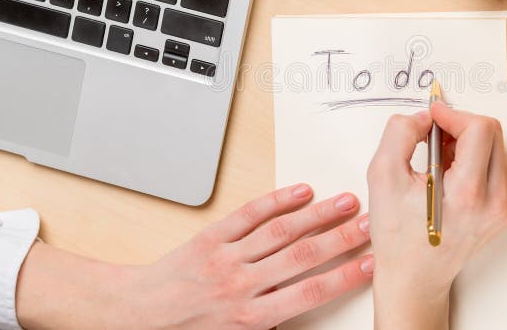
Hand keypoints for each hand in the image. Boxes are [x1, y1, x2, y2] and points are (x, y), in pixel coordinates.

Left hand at [17, 185, 372, 328]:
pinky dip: (276, 200)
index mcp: (250, 318)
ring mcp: (228, 257)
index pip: (310, 293)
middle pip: (303, 256)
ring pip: (281, 231)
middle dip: (342, 237)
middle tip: (371, 222)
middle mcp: (243, 285)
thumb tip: (307, 315)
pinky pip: (249, 214)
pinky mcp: (212, 237)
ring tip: (347, 201)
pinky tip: (301, 191)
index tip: (371, 263)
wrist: (134, 317)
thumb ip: (272, 326)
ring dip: (318, 214)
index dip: (344, 276)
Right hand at [367, 102, 506, 329]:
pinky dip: (472, 158)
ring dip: (466, 141)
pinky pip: (494, 166)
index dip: (453, 114)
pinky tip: (447, 172)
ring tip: (437, 157)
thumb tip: (425, 117)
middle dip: (460, 125)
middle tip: (433, 133)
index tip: (433, 115)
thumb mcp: (382, 176)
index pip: (479, 129)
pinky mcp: (502, 210)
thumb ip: (400, 133)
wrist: (414, 278)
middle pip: (492, 134)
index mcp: (467, 194)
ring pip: (495, 148)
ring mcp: (502, 208)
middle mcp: (494, 202)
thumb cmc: (398, 237)